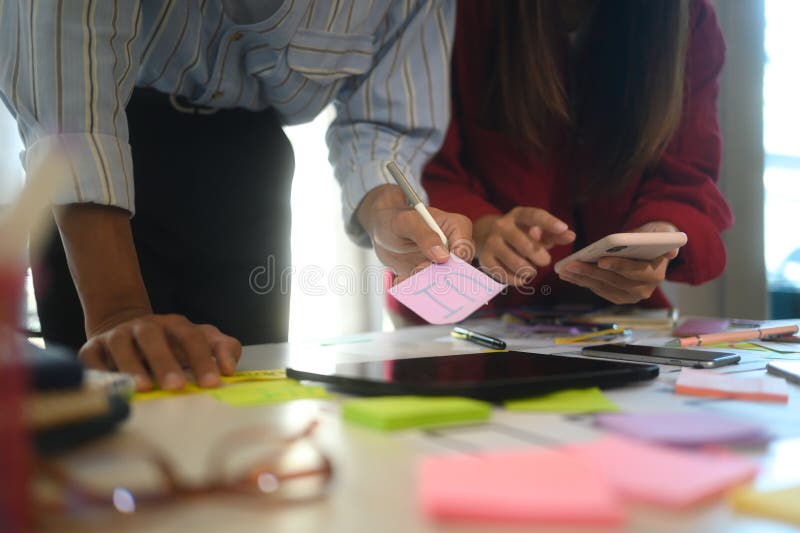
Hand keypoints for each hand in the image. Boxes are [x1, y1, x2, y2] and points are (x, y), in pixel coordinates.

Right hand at [80, 311, 241, 391]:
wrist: (123, 327)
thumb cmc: (170, 343)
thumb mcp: (200, 340)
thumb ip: (222, 348)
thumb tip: (229, 368)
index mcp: (174, 324)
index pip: (191, 336)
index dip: (202, 358)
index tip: (212, 382)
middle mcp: (144, 326)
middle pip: (153, 338)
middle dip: (164, 361)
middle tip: (176, 386)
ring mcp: (116, 336)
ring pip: (121, 347)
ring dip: (131, 366)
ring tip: (143, 388)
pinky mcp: (92, 348)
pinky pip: (91, 359)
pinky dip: (98, 372)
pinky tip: (109, 389)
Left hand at [356, 185, 473, 277]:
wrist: (382, 230)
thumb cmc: (396, 219)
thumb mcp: (407, 222)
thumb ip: (425, 236)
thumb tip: (443, 257)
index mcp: (456, 228)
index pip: (465, 248)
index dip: (455, 261)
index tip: (438, 264)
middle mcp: (453, 247)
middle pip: (458, 270)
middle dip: (441, 277)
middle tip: (420, 273)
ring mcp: (443, 264)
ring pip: (443, 282)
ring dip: (426, 285)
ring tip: (406, 278)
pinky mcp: (430, 276)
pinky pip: (427, 287)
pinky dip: (415, 287)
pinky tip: (401, 280)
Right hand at [474, 207, 575, 285]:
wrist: (484, 235)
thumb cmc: (519, 233)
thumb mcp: (535, 229)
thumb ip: (554, 233)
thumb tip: (571, 236)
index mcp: (518, 215)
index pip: (534, 216)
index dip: (549, 222)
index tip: (563, 228)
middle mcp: (502, 226)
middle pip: (528, 246)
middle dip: (541, 258)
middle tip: (544, 260)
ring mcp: (491, 242)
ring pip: (518, 264)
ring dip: (530, 271)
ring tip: (531, 269)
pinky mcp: (485, 259)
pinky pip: (506, 275)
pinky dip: (518, 280)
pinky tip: (520, 276)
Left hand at [557, 221, 679, 303]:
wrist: (647, 247)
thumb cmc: (652, 236)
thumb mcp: (661, 232)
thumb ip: (665, 238)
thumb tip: (672, 252)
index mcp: (656, 274)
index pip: (636, 272)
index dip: (619, 266)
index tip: (601, 260)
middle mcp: (644, 290)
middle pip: (614, 281)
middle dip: (592, 273)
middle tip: (572, 265)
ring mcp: (630, 296)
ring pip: (602, 287)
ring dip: (581, 279)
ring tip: (564, 270)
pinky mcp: (617, 297)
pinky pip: (597, 290)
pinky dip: (582, 282)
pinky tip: (568, 274)